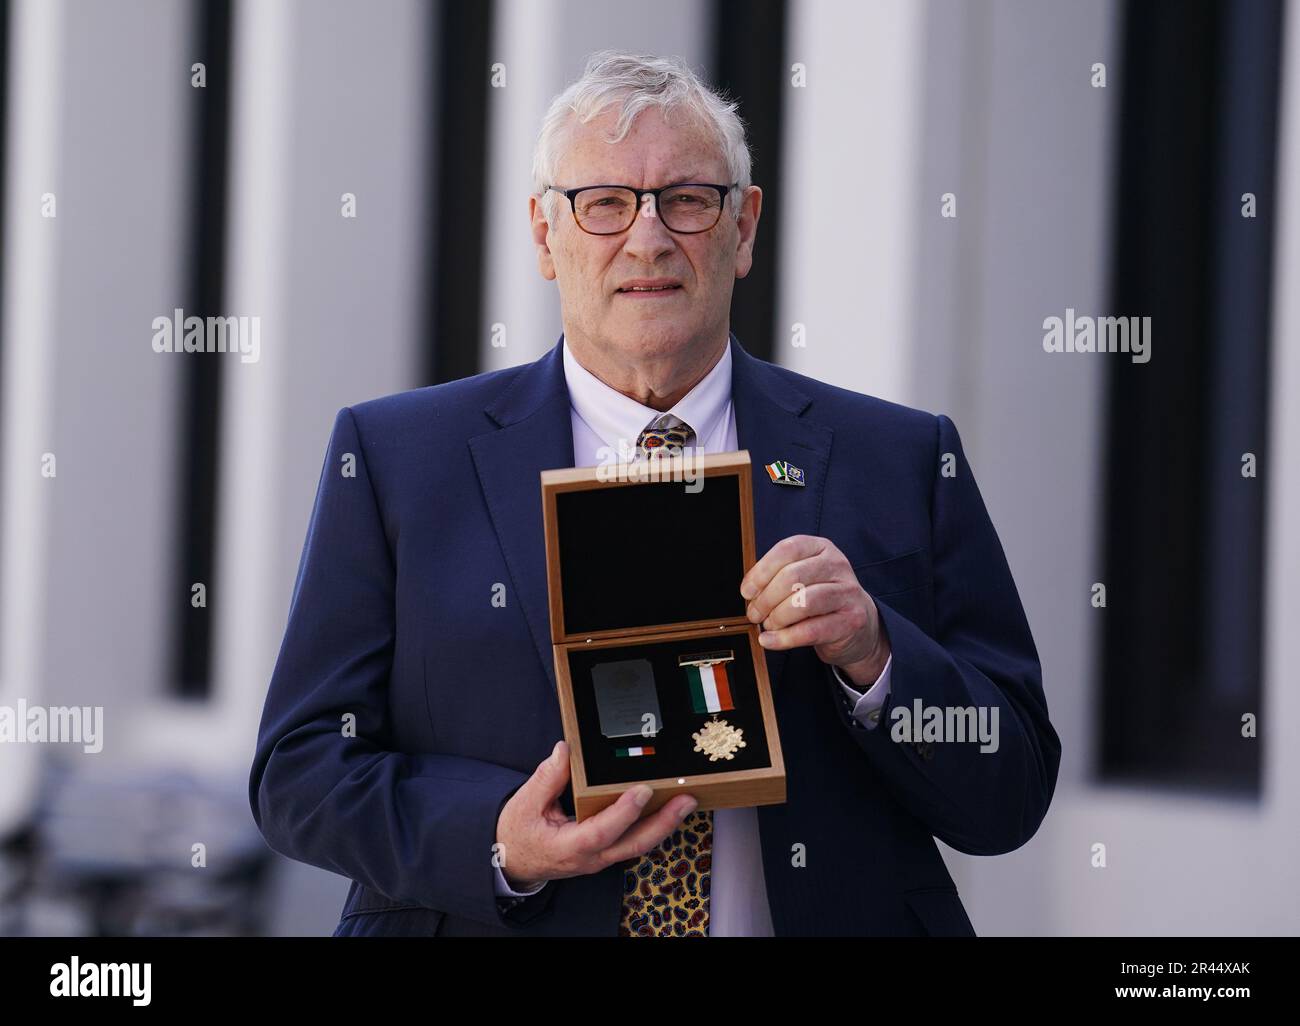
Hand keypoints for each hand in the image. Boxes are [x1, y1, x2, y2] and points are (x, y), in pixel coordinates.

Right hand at [494, 740, 697, 889]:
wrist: (514, 862)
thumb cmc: (518, 834)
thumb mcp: (524, 804)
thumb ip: (546, 778)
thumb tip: (565, 750)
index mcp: (568, 847)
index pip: (601, 832)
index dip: (624, 812)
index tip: (642, 790)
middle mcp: (591, 857)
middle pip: (633, 844)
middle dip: (664, 822)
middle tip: (686, 799)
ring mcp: (601, 858)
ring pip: (638, 845)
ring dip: (664, 824)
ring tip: (686, 801)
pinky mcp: (606, 852)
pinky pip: (634, 840)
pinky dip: (654, 826)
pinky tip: (667, 809)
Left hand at [739, 534, 890, 686]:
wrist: (859, 626)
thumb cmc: (822, 599)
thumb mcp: (803, 578)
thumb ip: (777, 578)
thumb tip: (749, 592)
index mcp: (821, 548)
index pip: (787, 550)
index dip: (761, 571)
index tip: (747, 591)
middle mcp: (837, 565)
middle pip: (792, 577)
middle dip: (765, 599)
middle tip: (754, 614)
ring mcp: (847, 592)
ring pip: (803, 602)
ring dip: (776, 617)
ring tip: (768, 625)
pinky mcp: (851, 620)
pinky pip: (811, 630)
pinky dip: (785, 638)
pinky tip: (771, 640)